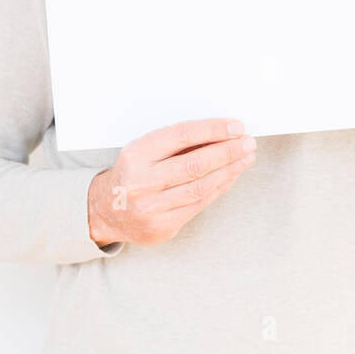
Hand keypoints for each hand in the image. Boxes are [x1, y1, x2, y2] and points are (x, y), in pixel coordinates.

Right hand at [87, 118, 255, 246]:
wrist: (106, 211)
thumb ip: (178, 143)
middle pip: (195, 164)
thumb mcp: (144, 150)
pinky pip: (200, 204)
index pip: (182, 136)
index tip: (236, 127)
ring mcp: (151, 208)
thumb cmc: (133, 174)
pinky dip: (220, 187)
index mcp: (136, 155)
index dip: (213, 130)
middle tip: (248, 142)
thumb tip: (222, 132)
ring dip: (229, 170)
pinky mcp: (163, 226)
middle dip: (228, 151)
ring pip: (201, 186)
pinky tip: (232, 175)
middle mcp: (141, 182)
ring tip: (246, 157)